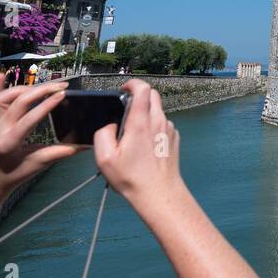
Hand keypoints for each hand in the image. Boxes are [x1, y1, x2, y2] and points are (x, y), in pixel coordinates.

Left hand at [0, 75, 86, 196]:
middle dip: (41, 91)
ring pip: (6, 97)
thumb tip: (85, 144)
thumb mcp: (40, 165)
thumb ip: (61, 152)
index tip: (63, 95)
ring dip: (26, 88)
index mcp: (10, 142)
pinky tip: (2, 74)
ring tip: (45, 88)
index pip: (29, 119)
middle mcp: (0, 129)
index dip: (46, 105)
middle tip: (61, 87)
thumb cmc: (18, 173)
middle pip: (19, 101)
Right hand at [93, 79, 186, 217]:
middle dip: (139, 96)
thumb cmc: (132, 177)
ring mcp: (169, 129)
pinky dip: (154, 127)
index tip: (123, 89)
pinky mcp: (175, 138)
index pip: (143, 88)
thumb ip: (103, 134)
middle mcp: (159, 121)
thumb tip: (110, 124)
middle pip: (153, 95)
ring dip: (146, 114)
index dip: (132, 84)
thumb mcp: (105, 158)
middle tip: (126, 110)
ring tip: (134, 134)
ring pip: (158, 110)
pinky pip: (163, 124)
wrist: (159, 193)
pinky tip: (145, 145)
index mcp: (141, 122)